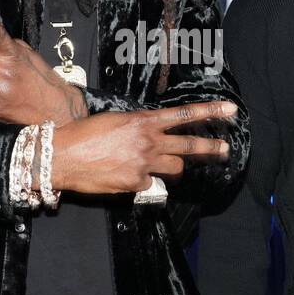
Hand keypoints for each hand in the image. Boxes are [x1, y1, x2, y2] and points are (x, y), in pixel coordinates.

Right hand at [50, 100, 235, 193]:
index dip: (209, 111)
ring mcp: (144, 163)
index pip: (183, 114)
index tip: (230, 110)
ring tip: (163, 165)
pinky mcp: (136, 183)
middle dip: (210, 147)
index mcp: (143, 121)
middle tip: (224, 149)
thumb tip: (152, 137)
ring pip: (174, 168)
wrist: (63, 155)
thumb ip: (139, 128)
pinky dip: (142, 182)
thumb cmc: (84, 135)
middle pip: (188, 145)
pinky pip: (150, 184)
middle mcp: (148, 141)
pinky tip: (124, 177)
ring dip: (172, 167)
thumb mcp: (116, 121)